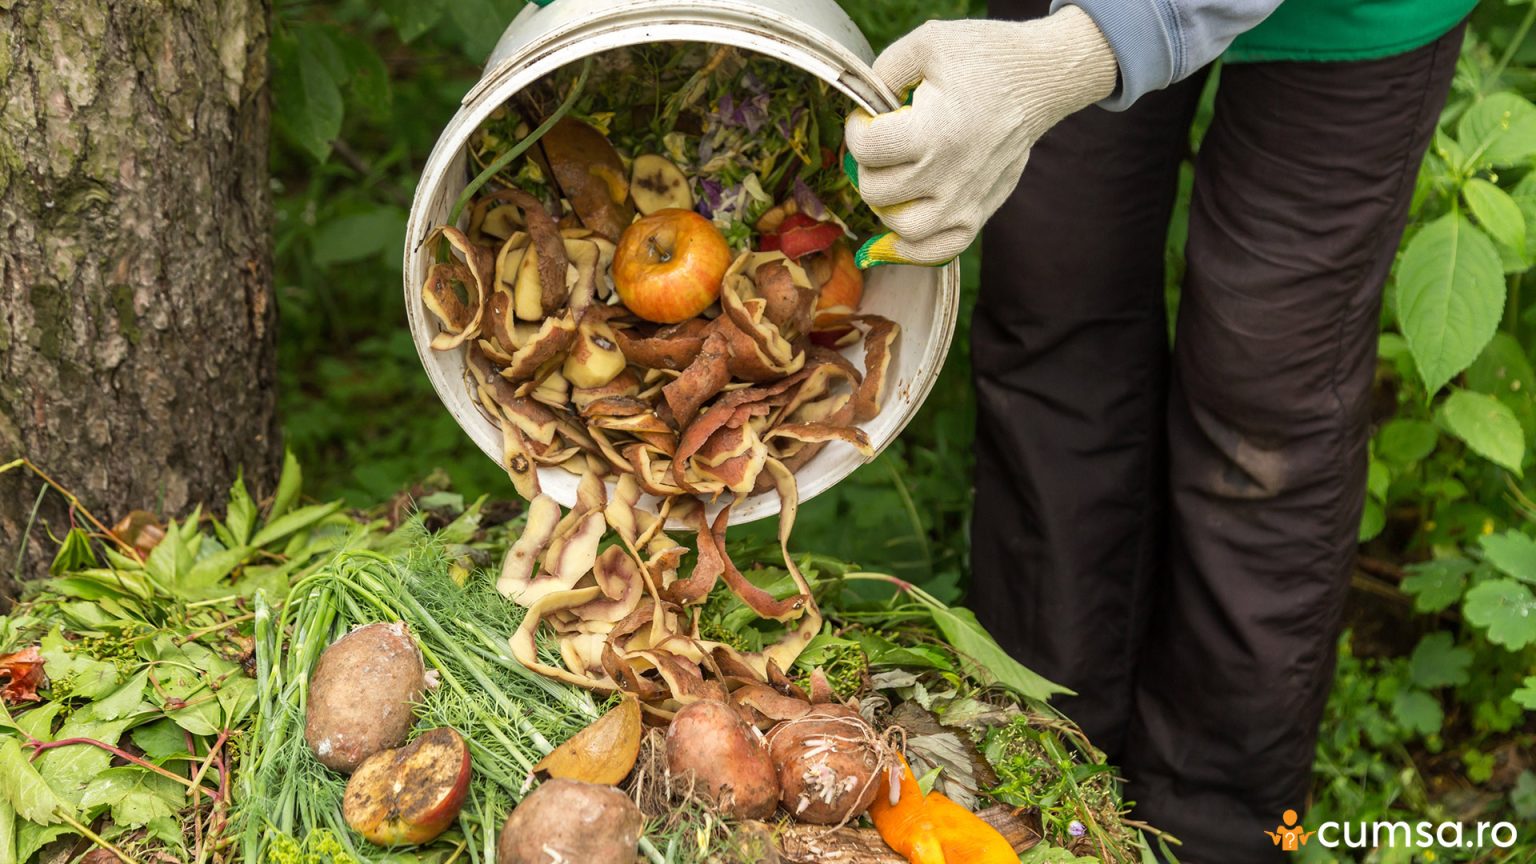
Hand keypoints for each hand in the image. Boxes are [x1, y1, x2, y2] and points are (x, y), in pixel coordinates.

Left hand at [844, 6, 1117, 266]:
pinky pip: (936, 251)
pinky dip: (912, 247)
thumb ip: (882, 71)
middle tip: (884, 144)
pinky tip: (901, 227)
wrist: (1039, 80)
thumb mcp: (927, 43)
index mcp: (931, 132)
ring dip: (886, 204)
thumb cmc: (985, 59)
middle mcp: (947, 175)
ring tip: (895, 177)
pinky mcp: (978, 213)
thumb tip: (862, 104)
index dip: (857, 128)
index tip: (870, 116)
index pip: (865, 148)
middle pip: (875, 190)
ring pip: (901, 228)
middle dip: (869, 164)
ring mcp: (964, 201)